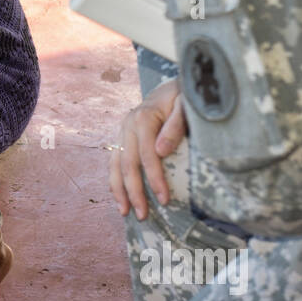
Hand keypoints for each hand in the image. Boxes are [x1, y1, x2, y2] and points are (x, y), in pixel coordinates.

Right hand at [111, 78, 187, 219]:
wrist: (173, 85)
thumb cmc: (184, 96)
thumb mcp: (186, 105)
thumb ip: (175, 125)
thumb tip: (161, 151)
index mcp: (143, 118)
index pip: (147, 155)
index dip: (155, 179)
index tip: (164, 200)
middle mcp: (127, 125)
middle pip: (127, 164)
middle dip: (134, 191)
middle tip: (142, 215)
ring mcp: (122, 131)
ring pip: (115, 164)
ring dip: (119, 190)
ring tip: (125, 212)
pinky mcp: (123, 136)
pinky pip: (115, 161)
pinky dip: (115, 180)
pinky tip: (120, 197)